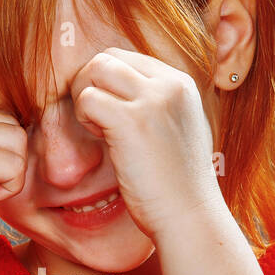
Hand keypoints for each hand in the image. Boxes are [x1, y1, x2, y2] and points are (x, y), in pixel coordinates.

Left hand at [70, 48, 222, 239]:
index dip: (109, 83)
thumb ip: (159, 106)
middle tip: (96, 120)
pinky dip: (84, 118)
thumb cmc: (179, 186)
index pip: (128, 58)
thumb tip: (124, 93)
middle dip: (91, 84)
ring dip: (85, 98)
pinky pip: (87, 99)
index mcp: (182, 84)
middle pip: (108, 57)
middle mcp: (170, 84)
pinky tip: (101, 141)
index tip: (112, 115)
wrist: (190, 217)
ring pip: (95, 70)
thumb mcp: (180, 132)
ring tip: (100, 130)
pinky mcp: (131, 121)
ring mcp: (152, 100)